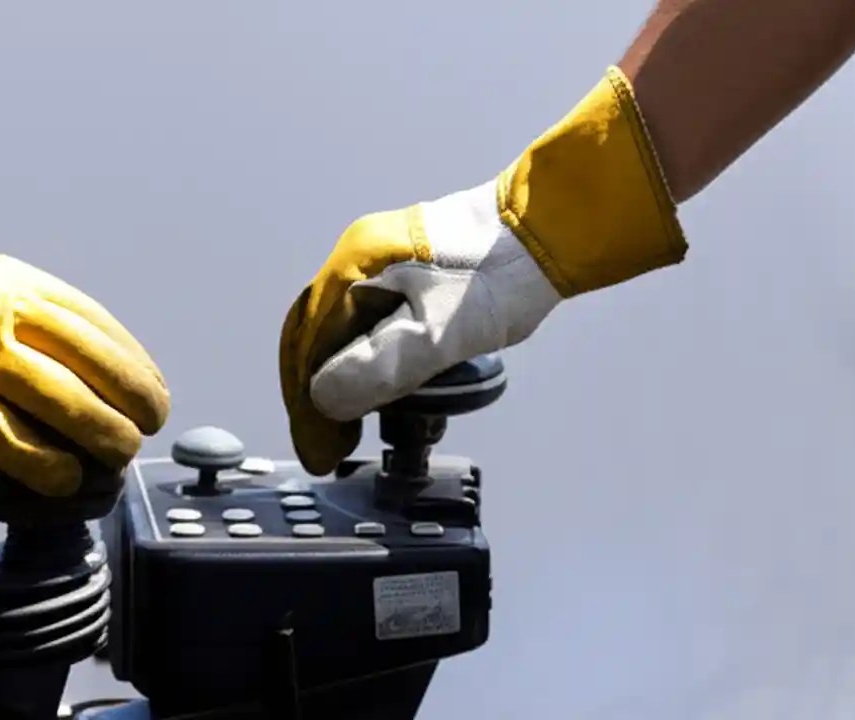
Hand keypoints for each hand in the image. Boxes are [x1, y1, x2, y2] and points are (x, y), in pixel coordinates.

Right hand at [0, 217, 168, 498]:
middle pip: (90, 364)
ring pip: (61, 402)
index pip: (97, 327)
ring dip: (100, 435)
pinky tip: (67, 479)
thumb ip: (41, 318)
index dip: (134, 363)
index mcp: (18, 283)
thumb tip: (104, 363)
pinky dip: (46, 464)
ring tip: (118, 455)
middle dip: (130, 401)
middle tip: (147, 426)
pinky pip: (12, 441)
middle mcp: (1, 313)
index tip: (152, 390)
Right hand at [280, 66, 687, 475]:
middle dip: (312, 396)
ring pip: (336, 326)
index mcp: (355, 267)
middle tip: (327, 446)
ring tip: (345, 424)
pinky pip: (362, 316)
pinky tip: (370, 380)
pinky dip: (355, 355)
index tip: (319, 453)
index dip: (308, 408)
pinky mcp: (404, 265)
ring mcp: (379, 257)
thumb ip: (380, 368)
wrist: (546, 228)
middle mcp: (356, 257)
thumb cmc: (502, 276)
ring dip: (331, 377)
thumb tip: (324, 398)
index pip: (309, 348)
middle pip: (312, 336)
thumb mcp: (440, 334)